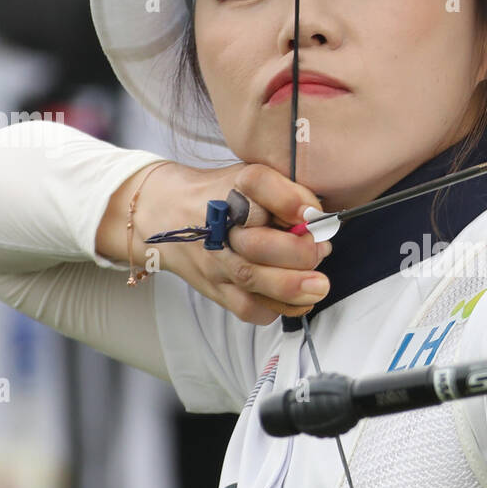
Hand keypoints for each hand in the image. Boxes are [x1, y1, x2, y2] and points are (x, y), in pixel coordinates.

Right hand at [145, 162, 331, 323]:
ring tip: (318, 286)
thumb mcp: (253, 179)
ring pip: (250, 279)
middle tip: (320, 252)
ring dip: (290, 286)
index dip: (290, 200)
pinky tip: (295, 300)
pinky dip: (273, 308)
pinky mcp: (214, 286)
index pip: (258, 182)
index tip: (312, 214)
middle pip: (256, 241)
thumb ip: (288, 192)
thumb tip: (319, 220)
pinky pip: (245, 306)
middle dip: (298, 253)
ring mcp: (214, 259)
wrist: (166, 211)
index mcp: (234, 186)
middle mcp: (219, 222)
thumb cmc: (222, 195)